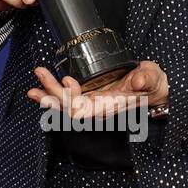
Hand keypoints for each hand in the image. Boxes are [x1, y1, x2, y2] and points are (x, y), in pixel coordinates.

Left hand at [27, 60, 169, 119]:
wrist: (154, 88)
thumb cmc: (152, 84)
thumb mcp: (153, 78)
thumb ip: (147, 80)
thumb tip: (138, 80)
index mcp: (110, 106)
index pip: (86, 109)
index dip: (73, 98)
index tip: (69, 80)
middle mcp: (97, 108)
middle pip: (70, 107)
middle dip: (53, 94)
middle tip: (39, 77)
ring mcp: (91, 102)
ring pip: (65, 104)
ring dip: (49, 94)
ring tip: (34, 86)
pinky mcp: (88, 95)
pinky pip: (67, 97)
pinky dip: (54, 92)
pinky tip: (41, 85)